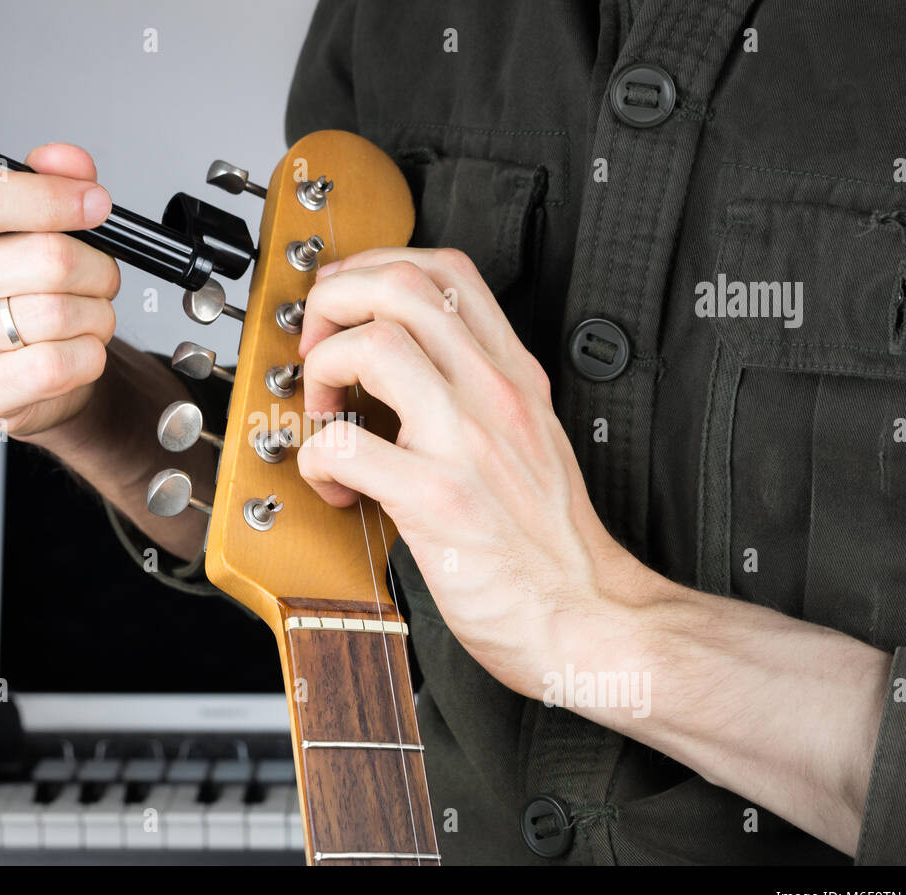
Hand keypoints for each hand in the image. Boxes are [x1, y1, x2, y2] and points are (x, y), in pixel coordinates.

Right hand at [0, 143, 119, 439]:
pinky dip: (87, 356)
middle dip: (98, 268)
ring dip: (98, 315)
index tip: (96, 204)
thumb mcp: (25, 219)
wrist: (10, 367)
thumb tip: (71, 164)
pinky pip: (56, 366)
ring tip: (87, 314)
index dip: (51, 198)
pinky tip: (76, 349)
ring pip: (60, 315)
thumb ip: (49, 179)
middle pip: (46, 260)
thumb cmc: (13, 285)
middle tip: (100, 275)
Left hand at [295, 247, 653, 695]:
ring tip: (324, 412)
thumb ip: (479, 395)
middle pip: (400, 286)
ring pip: (373, 345)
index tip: (346, 299)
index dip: (377, 267)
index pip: (446, 270)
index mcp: (514, 377)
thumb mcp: (532, 439)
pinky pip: (344, 447)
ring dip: (323, 369)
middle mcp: (493, 395)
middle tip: (319, 345)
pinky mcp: (437, 498)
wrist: (589, 615)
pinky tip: (335, 485)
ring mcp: (467, 443)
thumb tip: (405, 365)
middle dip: (336, 300)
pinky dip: (316, 459)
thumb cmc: (552, 543)